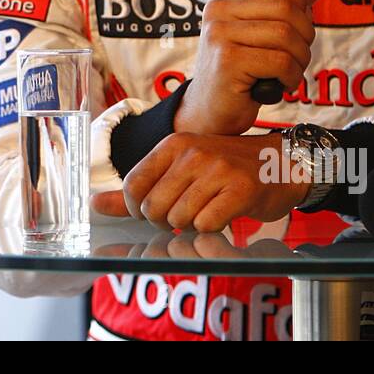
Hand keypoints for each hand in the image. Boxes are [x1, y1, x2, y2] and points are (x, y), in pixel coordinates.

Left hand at [88, 132, 311, 231]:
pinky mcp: (240, 190)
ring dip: (192, 225)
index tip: (155, 209)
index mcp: (173, 145)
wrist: (279, 164)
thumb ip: (137, 189)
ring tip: (208, 208)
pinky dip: (212, 228)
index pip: (132, 185)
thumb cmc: (224, 170)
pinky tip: (224, 214)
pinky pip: (207, 225)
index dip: (138, 208)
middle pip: (153, 208)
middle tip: (186, 211)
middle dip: (166, 221)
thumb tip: (94, 206)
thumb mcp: (179, 169)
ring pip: (180, 219)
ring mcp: (217, 170)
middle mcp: (192, 153)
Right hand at [174, 0, 334, 135]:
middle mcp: (217, 8)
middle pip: (287, 7)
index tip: (293, 23)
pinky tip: (276, 86)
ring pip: (287, 36)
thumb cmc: (242, 67)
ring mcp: (219, 33)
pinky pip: (281, 62)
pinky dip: (290, 78)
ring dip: (298, 61)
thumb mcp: (267, 25)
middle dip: (304, 37)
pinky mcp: (227, 61)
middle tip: (292, 57)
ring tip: (283, 73)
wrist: (211, 110)